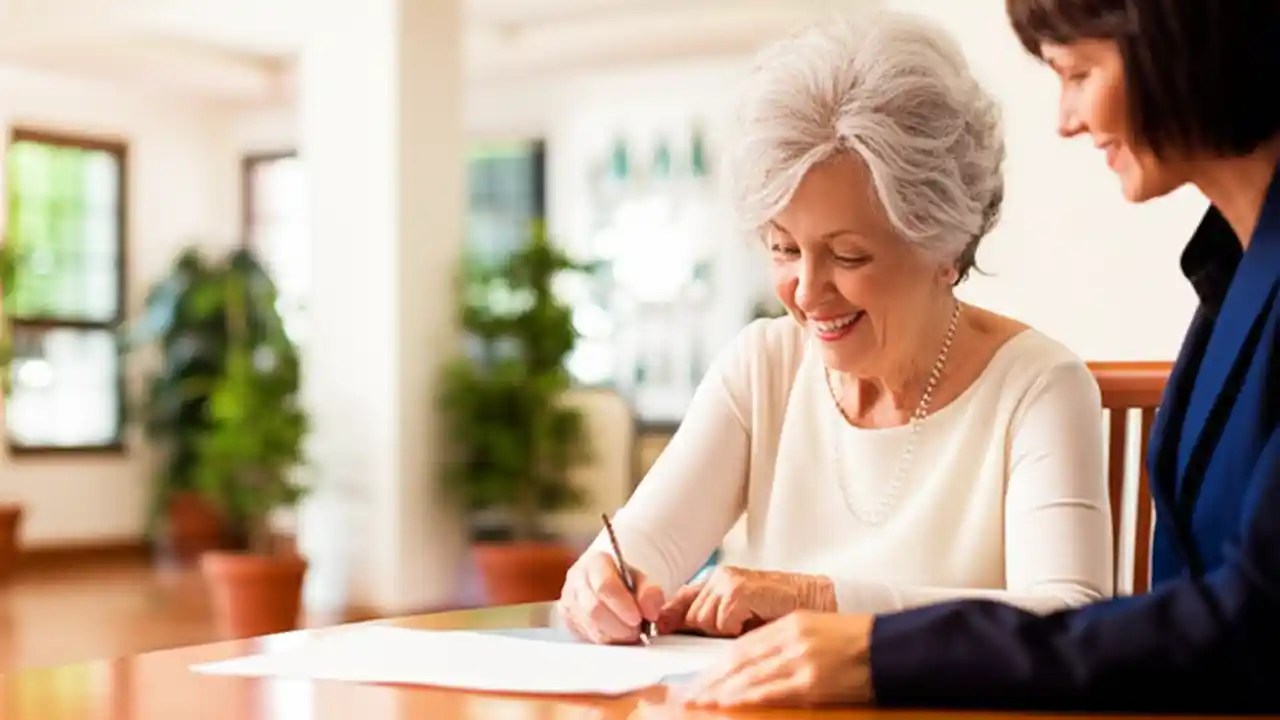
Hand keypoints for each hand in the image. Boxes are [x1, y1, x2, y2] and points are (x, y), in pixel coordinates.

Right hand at [557, 551, 662, 644]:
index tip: (638, 618)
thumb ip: (650, 592)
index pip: (604, 586)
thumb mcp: (640, 579)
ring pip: (591, 628)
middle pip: (594, 610)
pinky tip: (617, 635)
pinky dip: (607, 641)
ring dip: (615, 636)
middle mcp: (576, 581)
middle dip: (620, 626)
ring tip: (629, 633)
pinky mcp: (568, 621)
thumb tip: (651, 612)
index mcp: (595, 563)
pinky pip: (587, 638)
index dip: (622, 605)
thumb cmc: (622, 580)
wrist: (604, 582)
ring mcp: (569, 602)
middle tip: (637, 631)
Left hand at [657, 566, 835, 637]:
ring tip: (745, 625)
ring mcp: (728, 582)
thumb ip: (709, 617)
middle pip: (690, 617)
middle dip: (705, 631)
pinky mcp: (738, 591)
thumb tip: (672, 626)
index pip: (681, 598)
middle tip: (732, 629)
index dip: (671, 616)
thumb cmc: (778, 610)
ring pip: (702, 621)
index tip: (662, 629)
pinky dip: (734, 630)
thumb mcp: (738, 615)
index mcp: (717, 582)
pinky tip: (751, 622)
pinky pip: (721, 622)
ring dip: (722, 632)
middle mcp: (719, 578)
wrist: (811, 597)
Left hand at [681, 611, 874, 707]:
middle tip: (689, 694)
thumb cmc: (861, 642)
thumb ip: (787, 645)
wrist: (894, 647)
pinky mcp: (813, 681)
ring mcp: (801, 659)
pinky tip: (728, 704)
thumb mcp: (818, 632)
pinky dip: (746, 698)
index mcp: (791, 624)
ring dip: (720, 691)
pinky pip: (771, 691)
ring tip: (700, 703)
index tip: (701, 678)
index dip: (718, 664)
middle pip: (739, 659)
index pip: (743, 645)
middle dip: (711, 679)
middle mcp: (791, 638)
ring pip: (749, 675)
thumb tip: (757, 667)